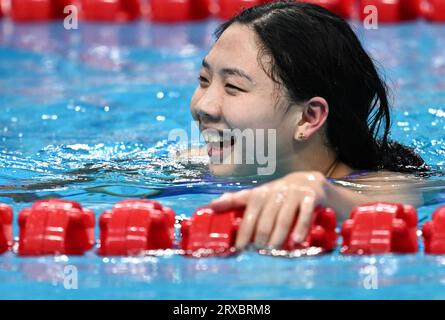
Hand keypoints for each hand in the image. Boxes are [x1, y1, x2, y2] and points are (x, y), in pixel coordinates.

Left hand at [208, 171, 328, 249]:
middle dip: (258, 233)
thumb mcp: (261, 195)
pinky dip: (300, 227)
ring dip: (277, 234)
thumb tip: (212, 205)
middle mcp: (276, 190)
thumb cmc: (280, 194)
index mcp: (261, 192)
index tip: (237, 243)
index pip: (246, 205)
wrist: (311, 181)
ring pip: (283, 216)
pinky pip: (305, 213)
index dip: (241, 223)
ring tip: (272, 248)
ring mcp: (294, 192)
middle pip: (264, 215)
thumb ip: (238, 200)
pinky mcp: (311, 196)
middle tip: (256, 248)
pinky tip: (297, 241)